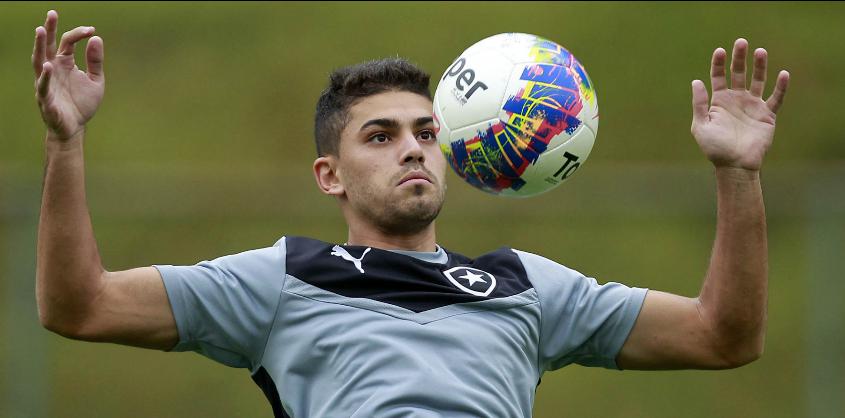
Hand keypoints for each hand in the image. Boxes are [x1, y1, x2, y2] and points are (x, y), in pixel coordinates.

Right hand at [32, 10, 103, 141]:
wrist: (76, 127)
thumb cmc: (82, 103)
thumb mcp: (95, 80)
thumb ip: (95, 60)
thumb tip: (96, 37)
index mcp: (64, 63)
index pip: (67, 42)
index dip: (78, 34)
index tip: (91, 30)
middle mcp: (53, 69)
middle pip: (48, 46)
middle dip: (49, 30)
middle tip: (52, 13)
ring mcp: (47, 82)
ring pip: (39, 61)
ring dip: (39, 46)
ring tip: (40, 31)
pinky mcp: (46, 98)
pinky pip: (43, 86)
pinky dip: (45, 76)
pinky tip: (48, 66)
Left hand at [691, 38, 788, 170]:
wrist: (735, 165)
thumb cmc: (715, 148)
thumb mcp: (701, 125)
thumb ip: (699, 104)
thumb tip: (696, 81)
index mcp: (719, 101)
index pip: (719, 77)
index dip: (719, 63)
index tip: (720, 51)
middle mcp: (736, 100)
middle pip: (739, 73)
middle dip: (739, 58)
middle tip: (741, 42)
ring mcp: (752, 106)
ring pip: (758, 81)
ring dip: (759, 66)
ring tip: (760, 51)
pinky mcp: (767, 115)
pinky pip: (776, 98)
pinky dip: (781, 87)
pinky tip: (783, 74)